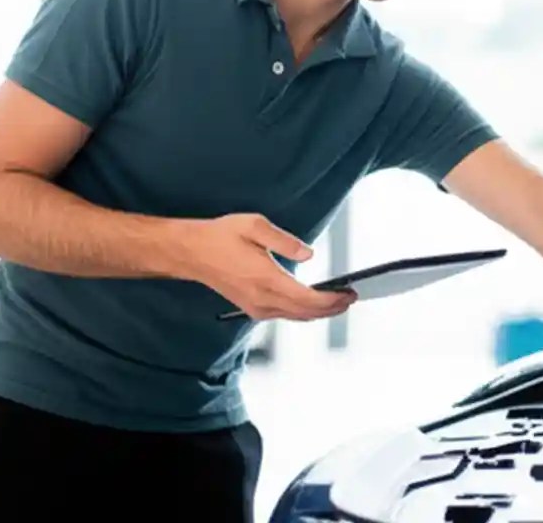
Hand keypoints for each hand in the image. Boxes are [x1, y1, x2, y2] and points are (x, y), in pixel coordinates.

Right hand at [176, 213, 355, 320]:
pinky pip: (285, 315)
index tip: (349, 294)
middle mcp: (262, 299)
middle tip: (351, 298)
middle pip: (306, 313)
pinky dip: (304, 312)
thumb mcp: (253, 225)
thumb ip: (284, 240)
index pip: (308, 298)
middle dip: (332, 308)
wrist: (191, 252)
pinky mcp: (252, 308)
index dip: (332, 300)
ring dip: (320, 312)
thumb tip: (308, 254)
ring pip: (296, 317)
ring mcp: (256, 307)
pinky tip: (313, 304)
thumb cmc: (221, 236)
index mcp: (265, 279)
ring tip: (339, 302)